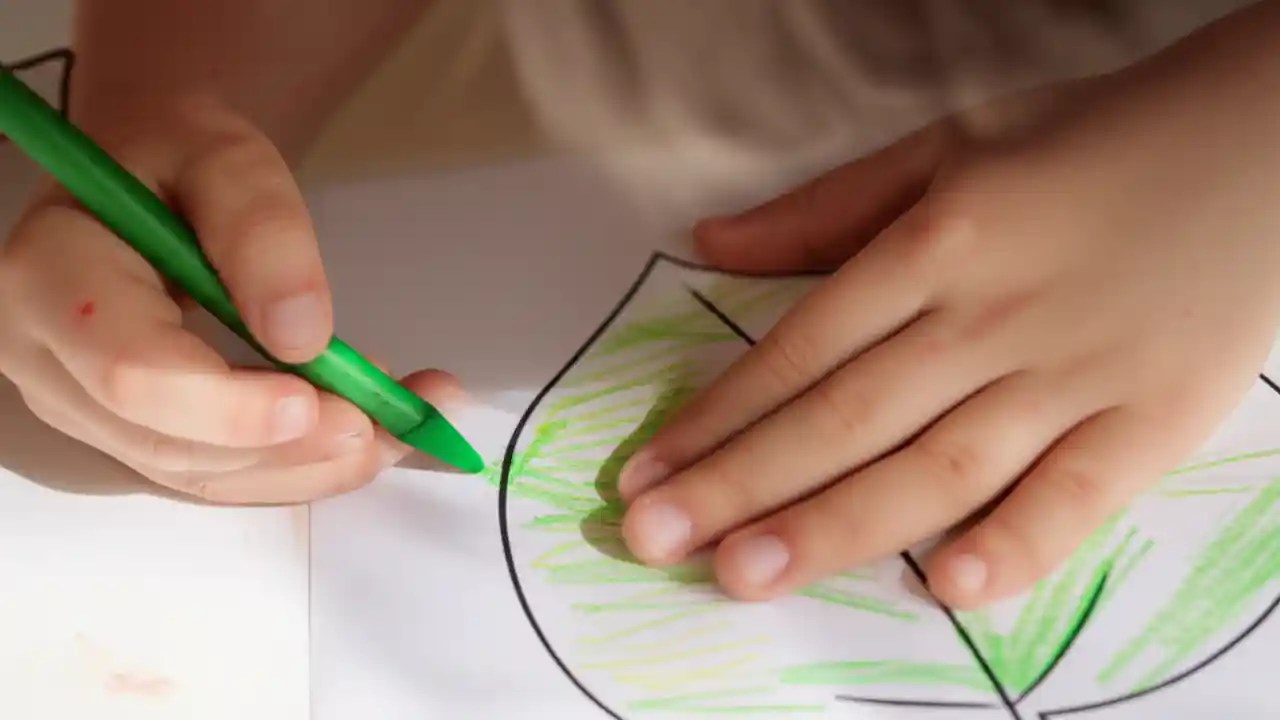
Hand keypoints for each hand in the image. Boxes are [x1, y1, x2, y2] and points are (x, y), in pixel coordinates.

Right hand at [0, 95, 451, 502]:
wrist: (145, 176)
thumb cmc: (176, 159)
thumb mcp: (225, 156)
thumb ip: (260, 230)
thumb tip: (300, 334)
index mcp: (53, 277)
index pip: (132, 371)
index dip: (227, 407)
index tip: (313, 399)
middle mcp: (51, 361)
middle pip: (171, 444)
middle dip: (289, 447)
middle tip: (387, 421)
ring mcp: (88, 409)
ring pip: (204, 475)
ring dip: (312, 465)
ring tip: (402, 424)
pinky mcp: (136, 434)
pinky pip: (221, 477)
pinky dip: (303, 467)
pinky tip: (373, 437)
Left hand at [618, 23, 1279, 608]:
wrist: (1260, 139)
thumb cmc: (1092, 140)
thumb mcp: (947, 145)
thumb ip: (826, 207)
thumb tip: (709, 245)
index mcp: (934, 242)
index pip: (801, 349)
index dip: (717, 414)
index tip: (648, 469)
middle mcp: (990, 314)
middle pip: (845, 417)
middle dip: (740, 483)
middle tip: (652, 540)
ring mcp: (1072, 373)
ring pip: (936, 466)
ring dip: (833, 525)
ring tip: (743, 574)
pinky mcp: (1153, 418)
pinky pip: (1078, 494)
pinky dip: (1016, 542)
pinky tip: (944, 587)